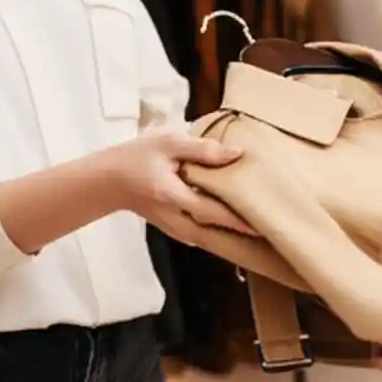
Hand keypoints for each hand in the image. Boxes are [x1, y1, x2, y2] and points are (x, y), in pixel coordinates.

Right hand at [103, 130, 255, 244]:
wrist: (108, 181)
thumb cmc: (136, 157)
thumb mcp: (167, 143)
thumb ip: (202, 149)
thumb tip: (237, 154)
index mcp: (171, 195)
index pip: (210, 211)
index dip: (237, 217)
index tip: (265, 219)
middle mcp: (173, 218)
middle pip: (214, 231)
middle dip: (242, 231)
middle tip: (272, 227)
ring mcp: (174, 228)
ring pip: (209, 238)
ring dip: (232, 235)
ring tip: (262, 229)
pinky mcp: (175, 229)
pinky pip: (203, 235)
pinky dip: (220, 232)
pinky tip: (239, 226)